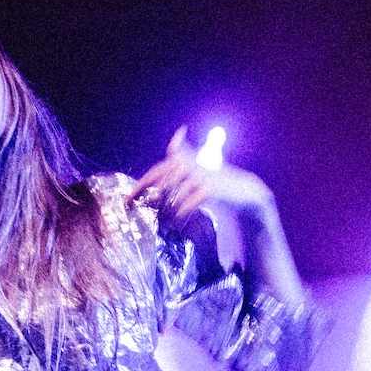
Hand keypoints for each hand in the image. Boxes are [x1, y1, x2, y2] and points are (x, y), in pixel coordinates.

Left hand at [134, 126, 275, 226]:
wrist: (244, 192)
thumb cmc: (217, 183)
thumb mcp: (198, 168)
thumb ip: (183, 158)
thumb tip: (172, 148)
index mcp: (184, 159)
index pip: (154, 173)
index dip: (138, 187)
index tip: (125, 200)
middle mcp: (190, 164)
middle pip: (160, 186)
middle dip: (151, 203)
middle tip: (147, 216)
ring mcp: (199, 177)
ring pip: (172, 197)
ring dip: (165, 212)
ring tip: (164, 222)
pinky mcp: (209, 190)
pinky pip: (186, 206)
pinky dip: (180, 216)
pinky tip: (178, 223)